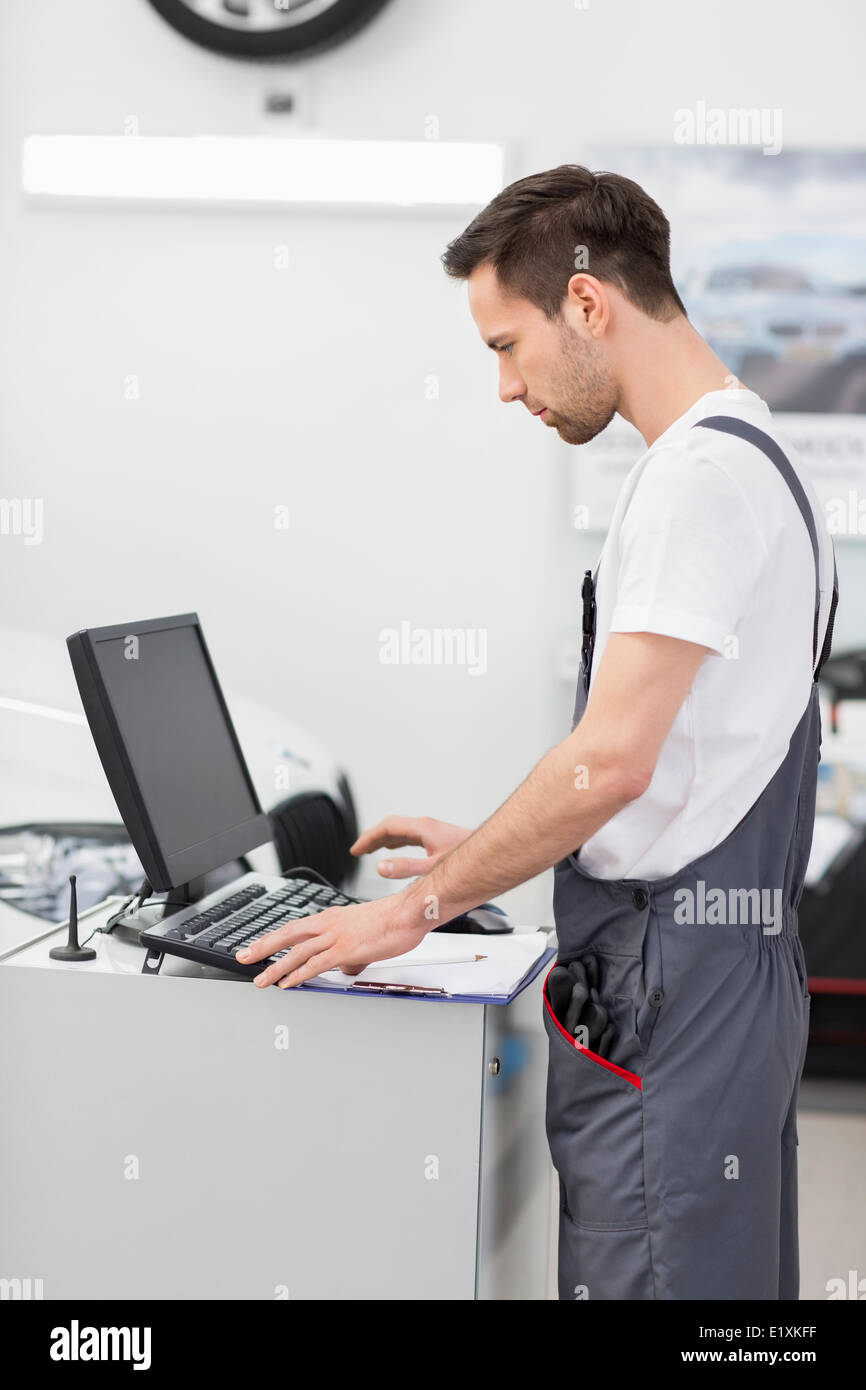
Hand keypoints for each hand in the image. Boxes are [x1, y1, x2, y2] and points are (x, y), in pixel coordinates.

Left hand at [235, 894, 427, 989]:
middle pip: (287, 936)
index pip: (295, 928)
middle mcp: (328, 924)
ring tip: (261, 980)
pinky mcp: (346, 949)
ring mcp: (335, 936)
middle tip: (243, 958)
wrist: (409, 912)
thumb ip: (349, 951)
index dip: (274, 938)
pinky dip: (299, 974)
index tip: (259, 946)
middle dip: (262, 948)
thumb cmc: (392, 920)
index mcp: (331, 917)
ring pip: (297, 952)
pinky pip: (316, 964)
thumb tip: (344, 968)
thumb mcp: (363, 933)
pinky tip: (288, 983)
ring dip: (276, 967)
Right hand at [350, 815, 471, 879]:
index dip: (368, 838)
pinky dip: (396, 841)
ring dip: (383, 839)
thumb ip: (406, 869)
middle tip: (358, 851)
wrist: (494, 851)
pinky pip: (409, 836)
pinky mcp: (438, 837)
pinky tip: (395, 848)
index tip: (355, 849)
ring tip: (370, 850)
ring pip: (401, 831)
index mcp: (422, 828)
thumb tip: (381, 868)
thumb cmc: (470, 859)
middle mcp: (426, 826)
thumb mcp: (433, 867)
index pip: (387, 827)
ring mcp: (432, 831)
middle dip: (372, 838)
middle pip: (392, 827)